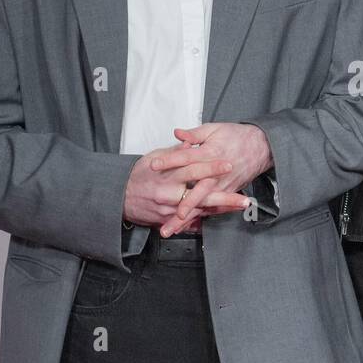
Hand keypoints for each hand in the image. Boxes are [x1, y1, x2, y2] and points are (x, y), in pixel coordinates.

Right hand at [122, 141, 242, 228]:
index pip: (193, 168)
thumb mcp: (155, 156)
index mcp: (167, 173)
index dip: (212, 166)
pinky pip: (188, 222)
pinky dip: (205, 220)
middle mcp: (168, 193)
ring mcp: (168, 209)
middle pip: (201, 195)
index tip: (228, 163)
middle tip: (244, 197)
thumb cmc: (138, 174)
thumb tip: (190, 140)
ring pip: (199, 210)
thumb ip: (175, 151)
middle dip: (224, 197)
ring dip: (221, 209)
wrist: (118, 196)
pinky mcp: (166, 219)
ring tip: (239, 206)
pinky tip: (220, 218)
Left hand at [156, 122, 272, 235]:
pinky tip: (186, 228)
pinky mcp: (227, 192)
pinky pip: (211, 209)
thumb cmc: (237, 136)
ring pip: (202, 205)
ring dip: (186, 218)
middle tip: (161, 209)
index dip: (169, 161)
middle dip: (179, 202)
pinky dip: (198, 219)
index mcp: (211, 153)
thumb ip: (194, 134)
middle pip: (196, 190)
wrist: (262, 146)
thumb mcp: (214, 129)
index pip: (186, 158)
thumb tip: (177, 134)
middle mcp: (217, 174)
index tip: (153, 166)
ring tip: (170, 229)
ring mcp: (223, 186)